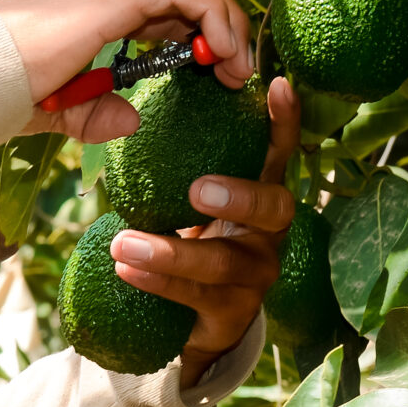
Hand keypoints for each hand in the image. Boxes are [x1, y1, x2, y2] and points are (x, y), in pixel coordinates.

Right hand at [0, 0, 257, 142]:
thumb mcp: (61, 107)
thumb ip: (96, 112)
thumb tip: (132, 119)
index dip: (197, 30)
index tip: (212, 72)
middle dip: (221, 24)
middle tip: (235, 72)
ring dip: (226, 22)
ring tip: (235, 67)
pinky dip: (214, 18)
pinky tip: (219, 56)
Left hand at [107, 78, 299, 383]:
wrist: (198, 320)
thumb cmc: (194, 244)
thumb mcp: (191, 205)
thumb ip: (180, 169)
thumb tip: (125, 111)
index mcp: (262, 196)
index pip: (280, 153)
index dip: (285, 122)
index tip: (278, 86)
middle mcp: (270, 234)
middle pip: (273, 208)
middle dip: (238, 197)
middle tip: (196, 188)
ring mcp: (256, 275)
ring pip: (221, 262)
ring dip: (170, 252)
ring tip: (123, 244)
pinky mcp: (233, 312)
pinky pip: (196, 297)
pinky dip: (157, 282)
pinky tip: (125, 271)